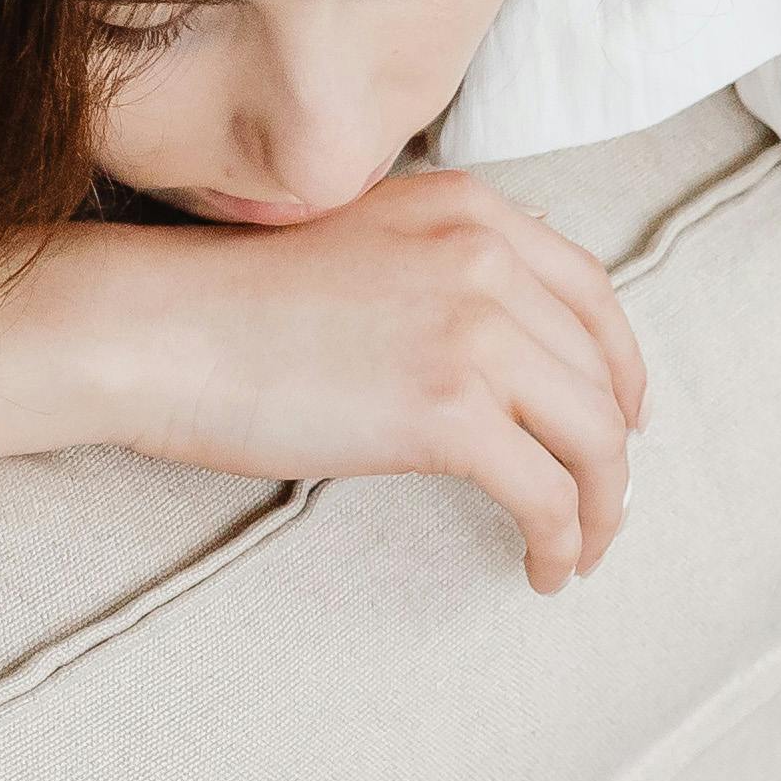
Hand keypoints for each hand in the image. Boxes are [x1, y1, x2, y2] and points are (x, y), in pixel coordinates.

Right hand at [20, 173, 647, 588]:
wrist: (157, 328)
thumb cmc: (229, 300)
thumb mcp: (360, 242)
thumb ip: (435, 271)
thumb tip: (494, 352)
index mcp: (470, 211)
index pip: (592, 293)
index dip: (621, 368)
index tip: (623, 419)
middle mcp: (487, 259)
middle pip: (599, 374)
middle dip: (610, 454)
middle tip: (597, 508)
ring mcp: (475, 331)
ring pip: (593, 439)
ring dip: (599, 508)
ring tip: (579, 552)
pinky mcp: (450, 411)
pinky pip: (547, 494)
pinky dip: (561, 541)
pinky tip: (543, 569)